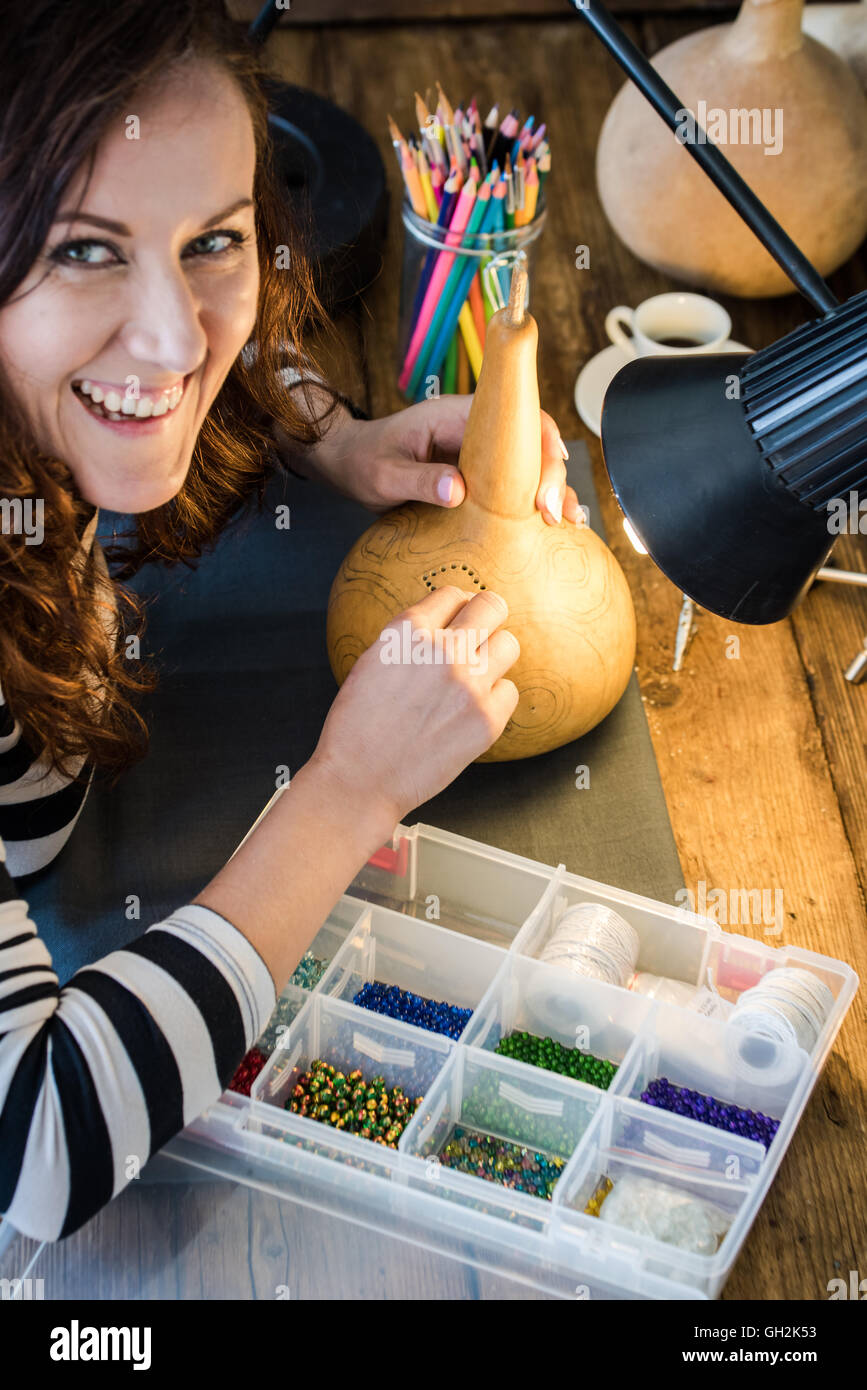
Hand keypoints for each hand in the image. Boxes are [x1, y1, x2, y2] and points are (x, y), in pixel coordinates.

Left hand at [306, 395, 584, 526]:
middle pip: (533, 441)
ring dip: (551, 490)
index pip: (516, 419)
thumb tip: (459, 491)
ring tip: (570, 522)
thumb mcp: (383, 475)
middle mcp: (476, 429)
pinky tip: (551, 526)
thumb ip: (419, 480)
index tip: (541, 493)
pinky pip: (513, 482)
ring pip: (529, 462)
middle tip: (554, 516)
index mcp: (456, 416)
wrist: (348, 462)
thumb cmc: (363, 462)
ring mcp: (480, 452)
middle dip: (553, 476)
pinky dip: (533, 501)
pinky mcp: (478, 474)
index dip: (540, 451)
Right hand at [310, 586, 519, 825]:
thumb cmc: (358, 726)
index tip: (457, 622)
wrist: (359, 780)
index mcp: (407, 631)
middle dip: (486, 619)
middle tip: (479, 638)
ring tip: (472, 680)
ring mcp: (469, 685)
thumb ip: (411, 638)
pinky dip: (494, 699)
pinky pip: (509, 691)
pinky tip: (469, 713)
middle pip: (492, 607)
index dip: (457, 609)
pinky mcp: (487, 719)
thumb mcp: (371, 662)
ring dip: (493, 658)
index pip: (453, 595)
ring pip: (509, 645)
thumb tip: (448, 621)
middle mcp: (442, 651)